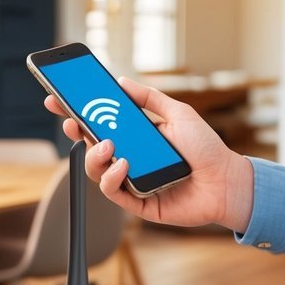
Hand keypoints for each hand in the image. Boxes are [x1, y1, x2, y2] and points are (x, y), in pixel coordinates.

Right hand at [43, 77, 253, 230]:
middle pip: (90, 146)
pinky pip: (114, 192)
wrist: (227, 180)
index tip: (58, 99)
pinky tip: (123, 165)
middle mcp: (129, 157)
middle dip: (76, 132)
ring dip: (95, 157)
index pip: (99, 123)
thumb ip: (150, 98)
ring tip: (107, 145)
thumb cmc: (206, 148)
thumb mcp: (179, 114)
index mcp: (136, 136)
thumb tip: (121, 82)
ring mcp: (132, 181)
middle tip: (73, 121)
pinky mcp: (138, 202)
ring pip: (96, 171)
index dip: (76, 112)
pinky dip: (113, 178)